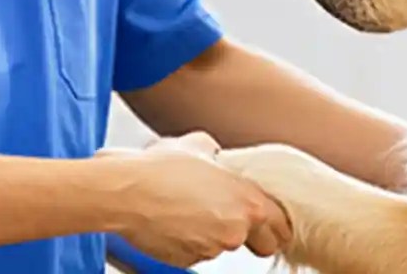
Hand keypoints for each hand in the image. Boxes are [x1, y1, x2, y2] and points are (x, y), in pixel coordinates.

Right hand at [106, 132, 292, 267]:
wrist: (125, 192)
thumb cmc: (160, 168)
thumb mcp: (197, 144)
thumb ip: (217, 153)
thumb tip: (214, 153)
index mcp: (248, 201)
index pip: (281, 224)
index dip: (276, 224)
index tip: (272, 224)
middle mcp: (236, 229)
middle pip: (263, 246)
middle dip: (254, 238)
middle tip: (233, 221)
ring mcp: (212, 249)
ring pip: (223, 246)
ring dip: (213, 233)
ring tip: (187, 209)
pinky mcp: (188, 260)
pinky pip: (197, 252)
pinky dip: (189, 241)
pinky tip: (173, 220)